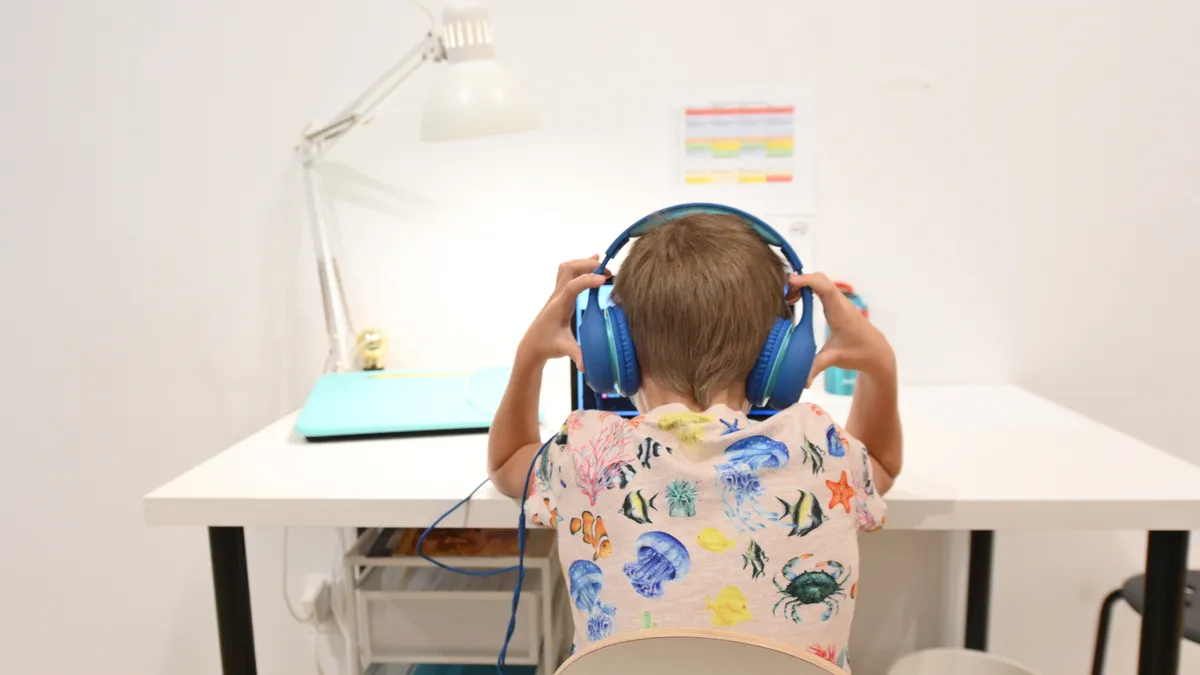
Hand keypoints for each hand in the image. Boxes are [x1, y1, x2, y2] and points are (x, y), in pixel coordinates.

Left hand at [517, 255, 609, 369]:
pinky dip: (582, 266)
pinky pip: (569, 273)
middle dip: (588, 266)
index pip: (571, 286)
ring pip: (568, 268)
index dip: (587, 280)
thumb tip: (587, 367)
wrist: (532, 345)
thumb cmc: (547, 345)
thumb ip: (577, 355)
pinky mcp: (561, 294)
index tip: (604, 280)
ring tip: (603, 267)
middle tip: (608, 273)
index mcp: (559, 307)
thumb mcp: (563, 350)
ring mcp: (558, 293)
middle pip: (569, 269)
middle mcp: (557, 296)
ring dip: (584, 263)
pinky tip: (595, 261)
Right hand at [787, 273, 895, 386]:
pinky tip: (797, 300)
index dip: (807, 281)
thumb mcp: (836, 359)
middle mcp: (840, 303)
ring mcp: (838, 301)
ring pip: (820, 281)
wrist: (877, 351)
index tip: (790, 284)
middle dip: (801, 280)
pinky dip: (807, 288)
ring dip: (803, 284)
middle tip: (784, 295)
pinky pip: (821, 288)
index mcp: (840, 312)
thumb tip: (802, 383)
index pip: (825, 287)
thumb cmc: (859, 353)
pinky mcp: (836, 304)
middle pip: (821, 278)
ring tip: (788, 298)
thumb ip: (816, 367)